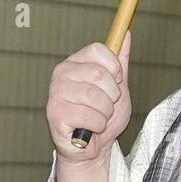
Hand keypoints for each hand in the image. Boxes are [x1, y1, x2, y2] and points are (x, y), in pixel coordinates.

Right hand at [46, 33, 131, 166]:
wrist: (93, 147)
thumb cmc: (103, 115)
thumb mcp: (117, 86)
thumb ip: (120, 61)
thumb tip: (126, 34)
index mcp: (76, 63)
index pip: (98, 50)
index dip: (114, 67)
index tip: (116, 81)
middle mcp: (61, 73)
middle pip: (99, 74)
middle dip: (112, 95)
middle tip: (106, 106)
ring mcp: (56, 93)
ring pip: (96, 97)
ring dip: (106, 113)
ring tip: (98, 118)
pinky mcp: (54, 113)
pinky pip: (89, 116)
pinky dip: (97, 125)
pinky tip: (90, 128)